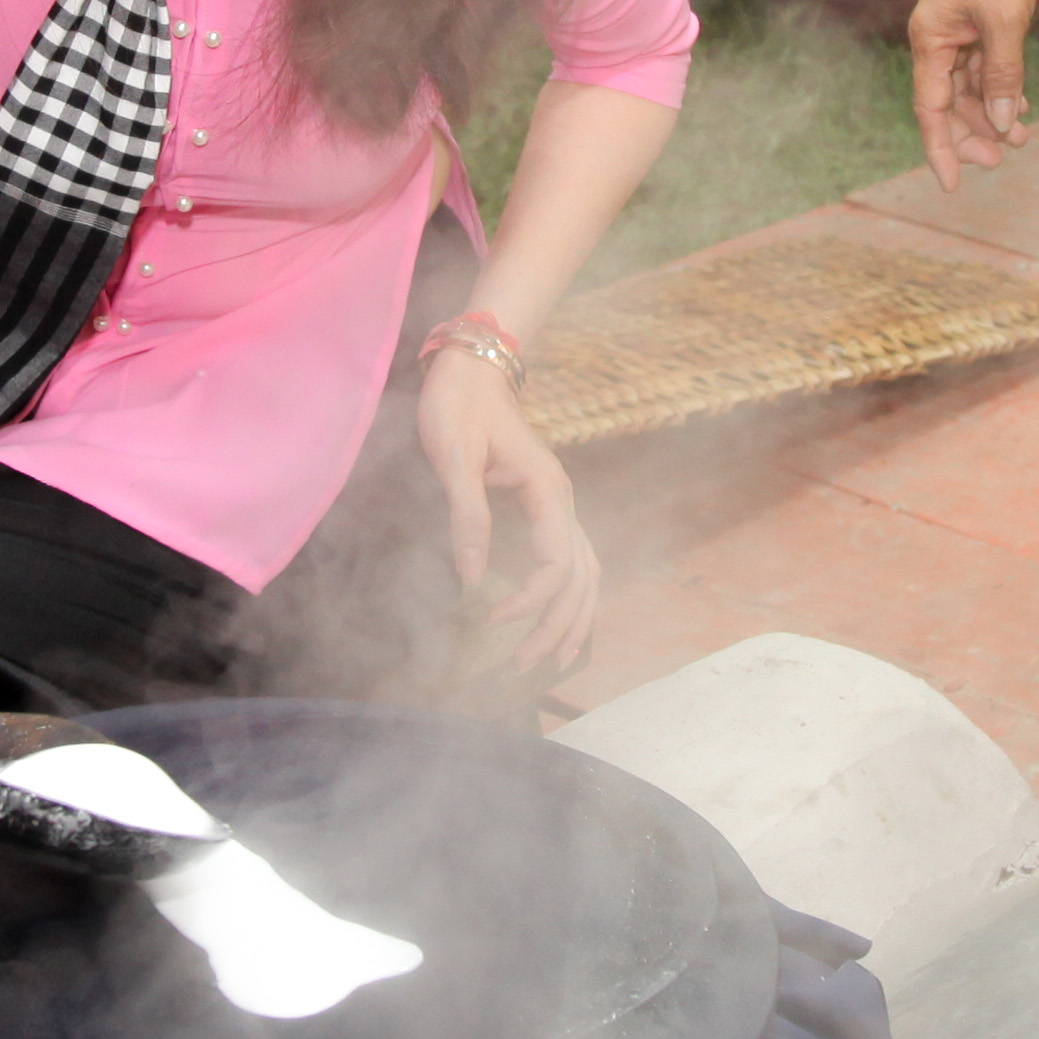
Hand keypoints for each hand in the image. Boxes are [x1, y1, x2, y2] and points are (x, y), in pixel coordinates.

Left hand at [414, 340, 598, 682]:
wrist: (471, 371)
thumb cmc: (458, 408)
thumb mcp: (454, 457)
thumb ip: (467, 516)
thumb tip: (474, 578)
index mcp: (547, 491)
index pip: (556, 563)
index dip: (529, 600)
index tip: (490, 619)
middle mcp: (563, 502)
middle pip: (580, 579)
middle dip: (555, 627)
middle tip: (518, 667)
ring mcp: (558, 506)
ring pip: (585, 573)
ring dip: (570, 619)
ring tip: (550, 662)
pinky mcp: (545, 509)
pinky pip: (572, 561)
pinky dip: (570, 597)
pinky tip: (556, 623)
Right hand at [908, 0, 1038, 189]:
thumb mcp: (1005, 25)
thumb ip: (1002, 77)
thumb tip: (1000, 123)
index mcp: (929, 42)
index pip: (930, 109)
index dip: (941, 149)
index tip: (953, 184)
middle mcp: (936, 41)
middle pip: (948, 104)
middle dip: (974, 133)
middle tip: (1004, 157)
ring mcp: (954, 32)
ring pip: (968, 89)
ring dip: (993, 113)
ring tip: (1021, 137)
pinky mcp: (974, 23)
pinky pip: (983, 68)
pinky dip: (1000, 88)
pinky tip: (1022, 105)